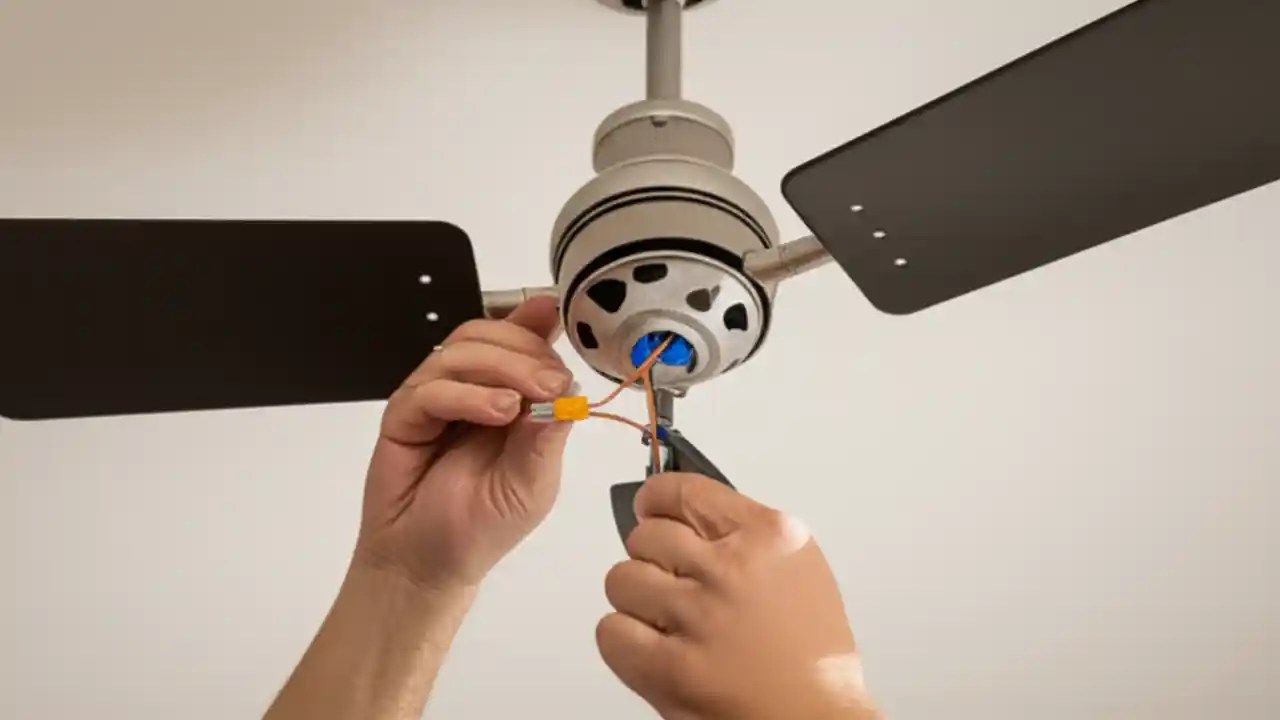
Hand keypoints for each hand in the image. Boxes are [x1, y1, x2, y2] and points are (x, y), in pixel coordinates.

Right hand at [353, 296, 574, 590]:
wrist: (430, 565)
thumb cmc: (485, 526)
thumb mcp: (535, 482)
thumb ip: (549, 431)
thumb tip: (571, 383)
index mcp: (510, 397)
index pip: (523, 342)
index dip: (540, 329)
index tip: (562, 331)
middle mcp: (472, 389)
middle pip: (492, 335)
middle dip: (525, 351)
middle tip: (549, 383)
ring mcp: (436, 399)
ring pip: (461, 349)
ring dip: (498, 368)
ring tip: (518, 406)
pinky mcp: (404, 416)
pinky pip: (430, 387)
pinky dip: (466, 393)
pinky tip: (494, 412)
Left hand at [597, 473, 880, 719]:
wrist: (815, 719)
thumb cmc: (813, 656)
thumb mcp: (798, 568)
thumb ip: (745, 535)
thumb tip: (686, 519)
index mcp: (768, 537)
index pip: (683, 491)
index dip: (656, 499)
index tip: (650, 507)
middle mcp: (732, 570)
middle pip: (646, 535)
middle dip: (651, 558)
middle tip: (669, 581)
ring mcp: (699, 617)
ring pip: (621, 579)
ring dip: (635, 599)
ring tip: (665, 619)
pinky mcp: (671, 667)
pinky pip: (611, 630)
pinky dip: (623, 639)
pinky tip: (652, 646)